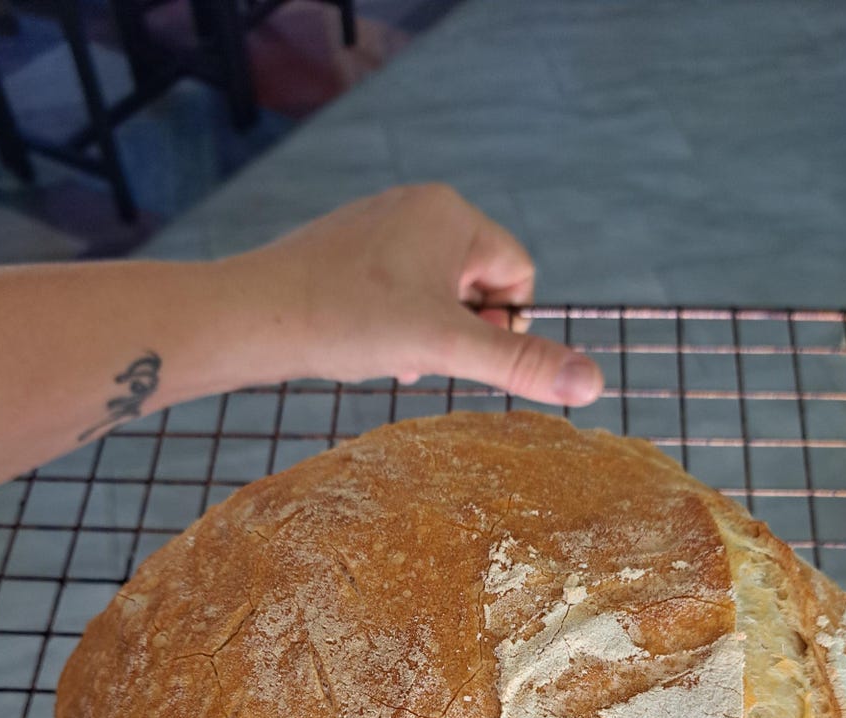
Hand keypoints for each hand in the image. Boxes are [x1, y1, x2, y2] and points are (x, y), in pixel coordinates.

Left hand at [223, 184, 604, 406]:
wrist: (253, 315)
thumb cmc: (347, 320)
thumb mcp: (445, 347)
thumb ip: (520, 364)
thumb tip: (593, 384)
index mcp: (452, 213)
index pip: (518, 276)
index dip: (498, 325)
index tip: (454, 345)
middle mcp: (420, 205)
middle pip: (479, 284)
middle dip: (459, 329)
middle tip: (418, 351)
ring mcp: (382, 225)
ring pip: (439, 293)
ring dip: (428, 332)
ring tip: (389, 349)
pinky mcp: (352, 249)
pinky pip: (401, 289)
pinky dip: (395, 322)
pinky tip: (365, 341)